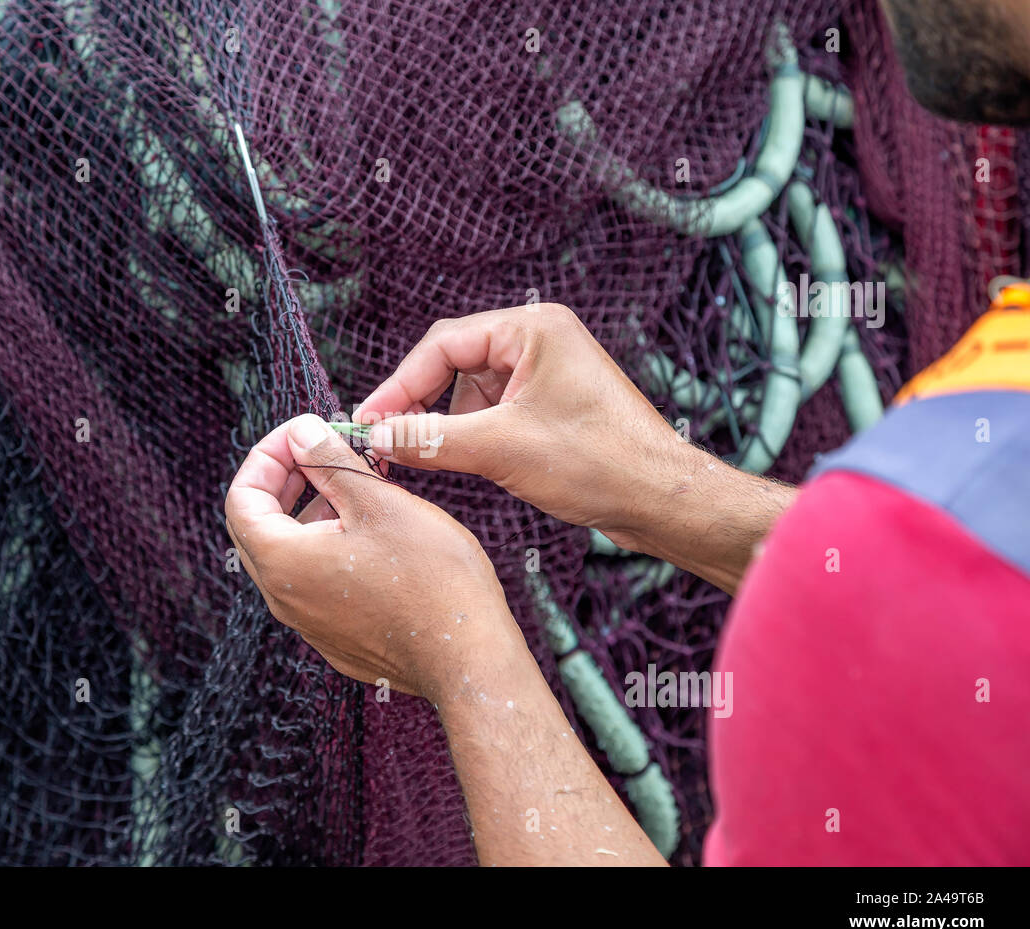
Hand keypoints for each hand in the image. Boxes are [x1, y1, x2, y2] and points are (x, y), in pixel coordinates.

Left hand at [224, 414, 523, 700]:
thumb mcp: (379, 502)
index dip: (268, 456)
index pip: (241, 497)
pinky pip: (313, 584)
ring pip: (289, 555)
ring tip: (356, 489)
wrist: (468, 658)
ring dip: (310, 514)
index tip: (305, 434)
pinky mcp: (336, 638)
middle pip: (257, 527)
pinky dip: (327, 548)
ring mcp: (309, 624)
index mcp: (283, 562)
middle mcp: (284, 599)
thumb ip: (330, 462)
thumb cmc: (431, 579)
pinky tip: (372, 534)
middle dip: (284, 481)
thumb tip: (301, 433)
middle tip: (321, 453)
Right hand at [352, 303, 689, 544]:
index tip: (368, 421)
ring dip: (447, 424)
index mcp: (532, 329)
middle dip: (421, 403)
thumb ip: (430, 439)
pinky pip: (495, 411)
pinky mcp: (553, 405)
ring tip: (430, 456)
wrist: (661, 499)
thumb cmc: (599, 462)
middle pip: (455, 364)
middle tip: (386, 440)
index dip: (399, 385)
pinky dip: (473, 434)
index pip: (443, 344)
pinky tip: (466, 461)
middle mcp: (540, 340)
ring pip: (472, 391)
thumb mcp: (500, 449)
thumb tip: (377, 438)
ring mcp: (548, 372)